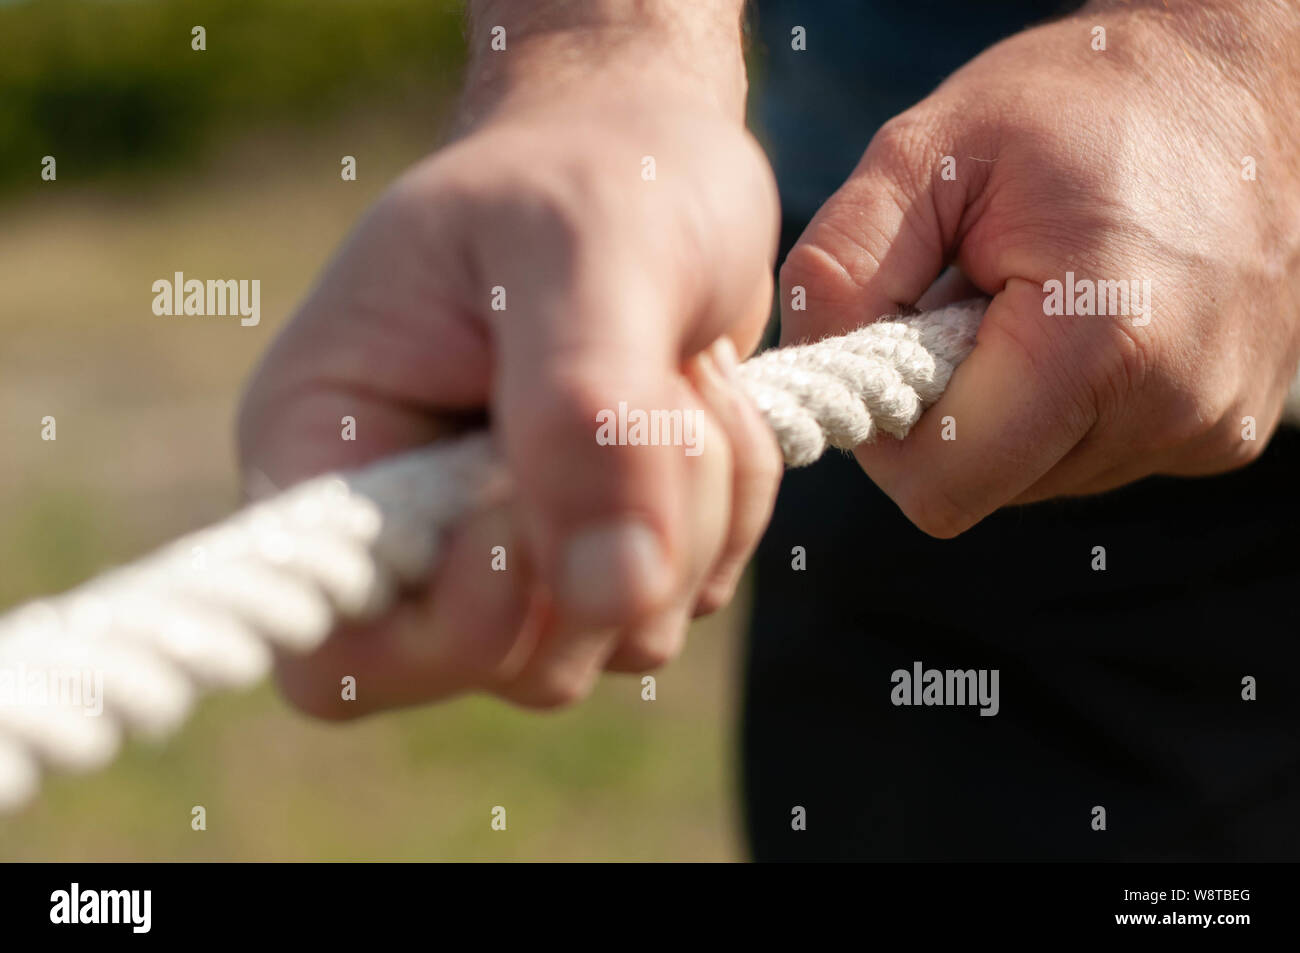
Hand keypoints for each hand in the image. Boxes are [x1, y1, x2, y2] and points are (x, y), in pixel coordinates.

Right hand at [237, 17, 780, 714]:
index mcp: (331, 446)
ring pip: (608, 637)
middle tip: (653, 390)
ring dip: (686, 514)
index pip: (339, 650)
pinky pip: (676, 599)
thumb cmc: (594, 173)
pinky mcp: (601, 547)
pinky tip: (710, 400)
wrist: (655, 162)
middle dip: (609, 540)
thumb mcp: (581, 248)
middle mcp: (410, 521)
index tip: (537, 509)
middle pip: (497, 663)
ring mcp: (512, 546)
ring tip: (684, 371)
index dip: (451, 627)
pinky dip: (726, 513)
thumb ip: (585, 413)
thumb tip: (612, 591)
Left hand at [780, 0, 1299, 536]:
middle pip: (983, 487)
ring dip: (1004, 406)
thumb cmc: (1080, 100)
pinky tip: (1080, 320)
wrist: (1240, 83)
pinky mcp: (1221, 431)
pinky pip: (1091, 455)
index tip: (888, 352)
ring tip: (1034, 300)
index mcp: (1101, 343)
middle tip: (963, 306)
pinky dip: (1058, 404)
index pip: (940, 485)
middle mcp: (1174, 409)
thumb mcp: (930, 149)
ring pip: (1034, 477)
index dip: (887, 436)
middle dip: (944, 414)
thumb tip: (811, 371)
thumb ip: (843, 265)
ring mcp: (1207, 427)